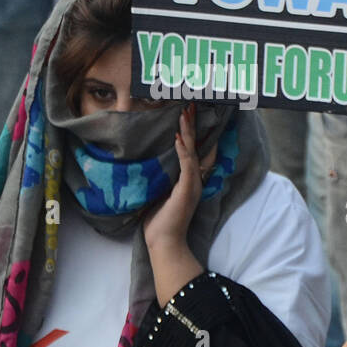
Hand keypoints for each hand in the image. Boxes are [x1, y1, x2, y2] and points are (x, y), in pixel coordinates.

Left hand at [143, 103, 216, 252]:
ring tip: (184, 113)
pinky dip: (183, 150)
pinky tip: (178, 137)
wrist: (164, 243)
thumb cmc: (159, 223)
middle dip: (192, 125)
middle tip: (189, 104)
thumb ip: (160, 180)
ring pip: (193, 151)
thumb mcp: (158, 195)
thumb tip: (148, 166)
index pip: (194, 151)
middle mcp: (195, 180)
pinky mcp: (188, 189)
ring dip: (188, 131)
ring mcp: (193, 184)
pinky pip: (187, 164)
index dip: (193, 132)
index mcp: (189, 180)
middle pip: (197, 146)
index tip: (188, 114)